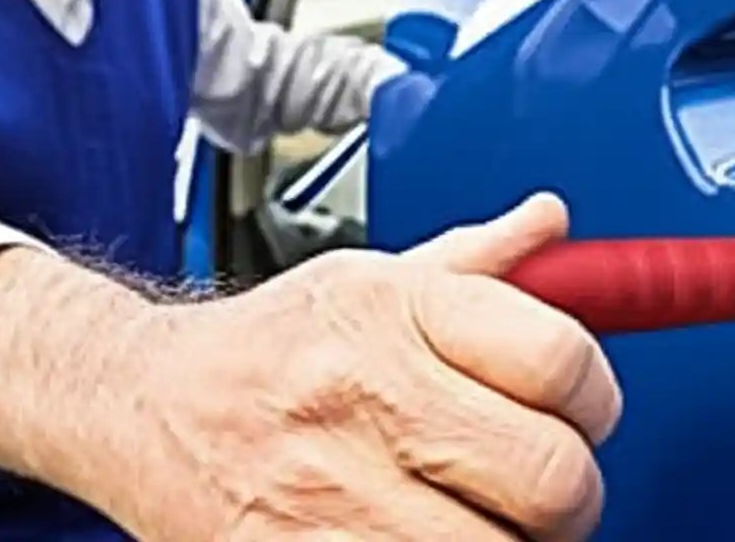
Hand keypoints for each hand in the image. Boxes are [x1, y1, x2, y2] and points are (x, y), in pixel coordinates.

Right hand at [108, 193, 622, 540]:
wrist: (139, 407)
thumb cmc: (262, 348)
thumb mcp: (362, 279)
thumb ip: (474, 262)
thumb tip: (553, 223)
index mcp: (391, 309)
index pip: (563, 359)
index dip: (595, 398)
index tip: (579, 409)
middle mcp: (364, 395)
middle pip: (556, 480)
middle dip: (563, 496)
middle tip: (528, 487)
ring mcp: (328, 493)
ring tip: (461, 515)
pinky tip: (411, 535)